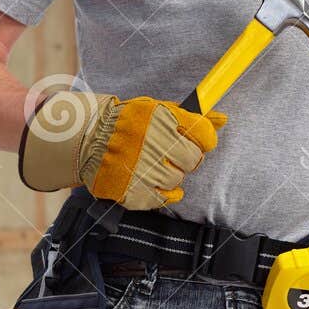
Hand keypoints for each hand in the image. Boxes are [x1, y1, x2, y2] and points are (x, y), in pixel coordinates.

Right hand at [18, 91, 226, 210]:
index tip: (198, 139)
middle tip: (170, 153)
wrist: (84, 140)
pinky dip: (164, 193)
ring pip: (178, 180)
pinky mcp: (132, 192)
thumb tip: (224, 119)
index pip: (203, 133)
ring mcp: (142, 170)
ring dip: (171, 174)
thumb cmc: (125, 123)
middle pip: (193, 159)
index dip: (204, 138)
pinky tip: (152, 181)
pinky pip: (164, 199)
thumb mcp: (156, 110)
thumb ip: (190, 116)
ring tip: (153, 164)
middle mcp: (151, 143)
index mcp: (159, 118)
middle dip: (187, 157)